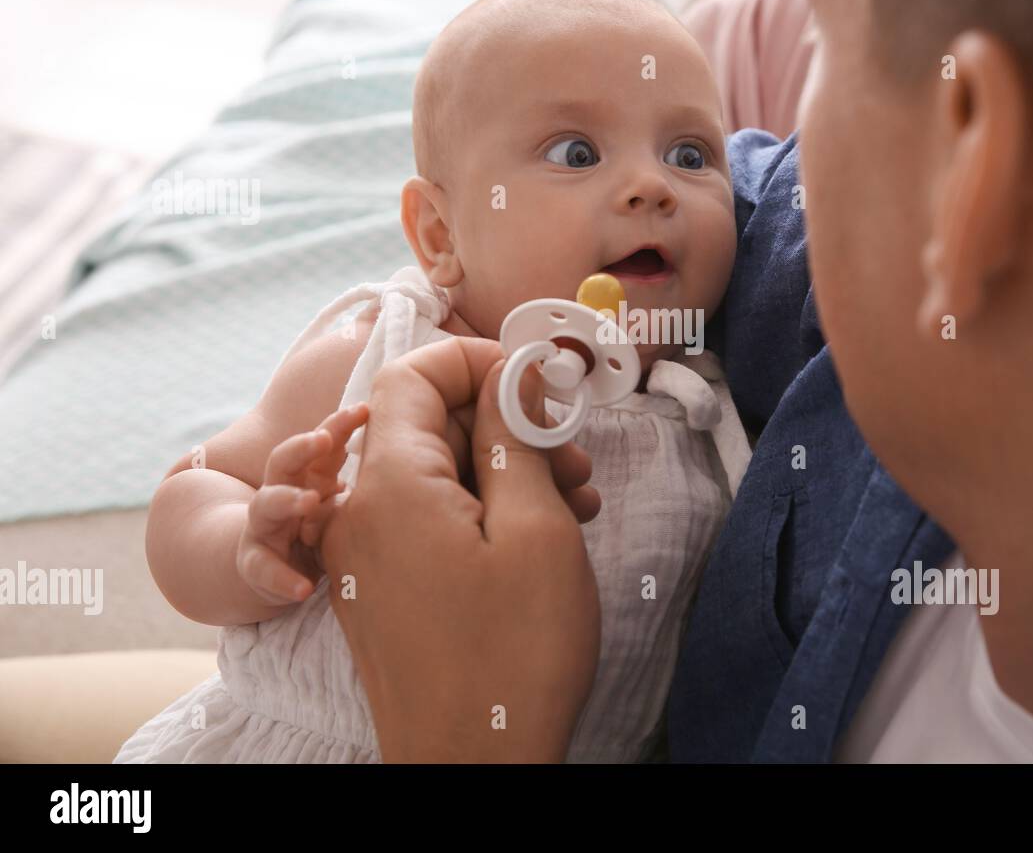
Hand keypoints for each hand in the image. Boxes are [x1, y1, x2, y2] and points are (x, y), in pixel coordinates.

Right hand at [237, 404, 368, 604]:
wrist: (269, 569)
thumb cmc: (317, 529)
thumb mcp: (340, 502)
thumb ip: (366, 479)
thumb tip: (417, 450)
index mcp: (308, 476)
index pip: (320, 442)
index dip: (338, 424)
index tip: (364, 408)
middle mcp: (281, 492)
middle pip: (284, 460)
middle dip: (302, 446)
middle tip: (324, 439)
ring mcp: (265, 527)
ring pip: (266, 505)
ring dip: (287, 499)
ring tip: (309, 501)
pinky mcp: (256, 563)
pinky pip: (264, 569)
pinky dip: (283, 578)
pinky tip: (303, 588)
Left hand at [319, 337, 601, 761]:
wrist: (472, 766)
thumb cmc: (512, 657)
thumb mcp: (536, 529)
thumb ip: (514, 437)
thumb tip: (512, 376)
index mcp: (388, 488)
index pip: (411, 374)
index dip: (477, 362)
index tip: (536, 384)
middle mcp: (360, 515)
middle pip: (425, 426)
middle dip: (502, 425)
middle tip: (574, 461)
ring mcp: (365, 557)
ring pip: (432, 476)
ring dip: (500, 472)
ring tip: (572, 504)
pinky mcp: (380, 590)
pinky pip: (424, 522)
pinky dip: (479, 513)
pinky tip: (539, 538)